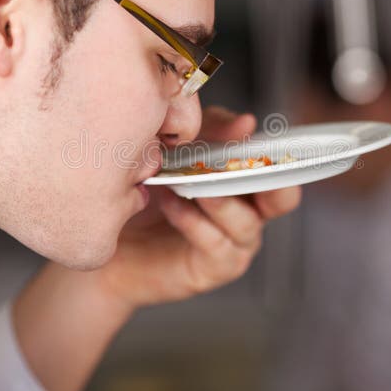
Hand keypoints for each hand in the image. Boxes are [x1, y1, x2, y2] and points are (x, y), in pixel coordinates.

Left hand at [96, 106, 301, 308]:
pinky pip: (215, 243)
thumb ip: (211, 131)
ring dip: (218, 198)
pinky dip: (193, 220)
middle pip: (282, 199)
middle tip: (243, 162)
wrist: (108, 235)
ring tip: (186, 181)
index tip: (254, 132)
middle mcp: (249, 211)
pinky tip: (169, 203)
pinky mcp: (215, 268)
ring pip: (246, 221)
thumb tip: (246, 123)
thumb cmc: (146, 188)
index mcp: (247, 179)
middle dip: (269, 180)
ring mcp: (236, 243)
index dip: (274, 150)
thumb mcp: (179, 148)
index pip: (278, 165)